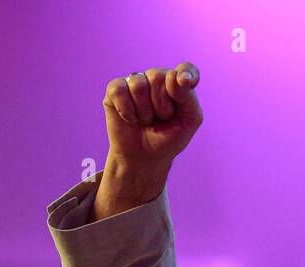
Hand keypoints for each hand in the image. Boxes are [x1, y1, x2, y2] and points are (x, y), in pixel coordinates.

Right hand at [94, 63, 202, 219]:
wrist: (144, 157)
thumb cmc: (167, 139)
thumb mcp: (188, 123)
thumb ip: (189, 99)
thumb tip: (174, 77)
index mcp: (178, 85)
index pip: (187, 70)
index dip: (187, 73)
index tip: (186, 82)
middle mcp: (157, 79)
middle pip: (158, 76)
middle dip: (161, 105)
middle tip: (159, 119)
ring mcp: (135, 82)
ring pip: (138, 85)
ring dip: (144, 111)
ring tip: (145, 120)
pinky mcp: (115, 89)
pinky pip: (119, 90)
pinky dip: (127, 111)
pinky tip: (131, 119)